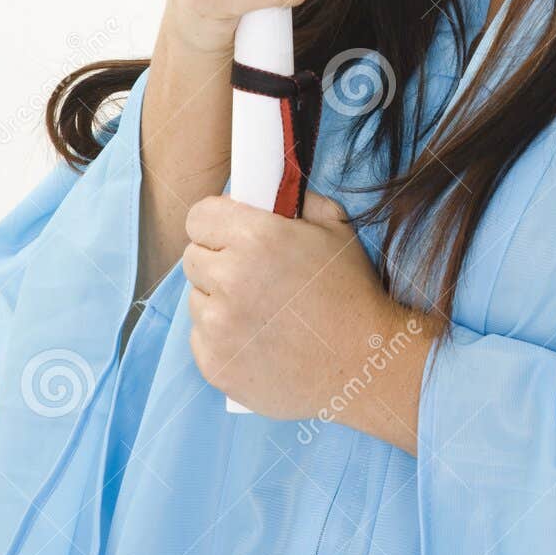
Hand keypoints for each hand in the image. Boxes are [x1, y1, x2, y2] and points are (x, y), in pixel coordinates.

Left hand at [182, 188, 436, 452]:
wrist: (363, 363)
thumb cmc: (352, 293)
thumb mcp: (335, 229)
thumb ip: (296, 201)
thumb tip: (266, 191)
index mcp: (256, 237)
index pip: (198, 216)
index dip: (216, 222)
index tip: (229, 233)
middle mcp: (229, 279)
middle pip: (192, 257)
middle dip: (217, 260)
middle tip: (250, 273)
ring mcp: (218, 326)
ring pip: (196, 298)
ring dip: (218, 300)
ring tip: (260, 311)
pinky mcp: (214, 363)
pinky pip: (201, 338)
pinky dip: (222, 337)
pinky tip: (258, 339)